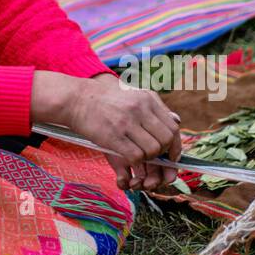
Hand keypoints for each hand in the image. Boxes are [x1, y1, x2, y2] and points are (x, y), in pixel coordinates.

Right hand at [31, 70, 181, 190]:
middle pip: (165, 139)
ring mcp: (126, 122)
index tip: (170, 153)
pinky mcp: (113, 135)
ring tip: (138, 153)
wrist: (77, 99)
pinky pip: (136, 156)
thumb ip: (155, 107)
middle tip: (152, 155)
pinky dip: (136, 161)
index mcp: (147, 98)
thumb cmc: (106, 99)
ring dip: (148, 157)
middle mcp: (139, 108)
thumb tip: (176, 121)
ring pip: (152, 150)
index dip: (175, 144)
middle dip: (162, 152)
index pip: (172, 127)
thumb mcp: (133, 94)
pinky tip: (128, 155)